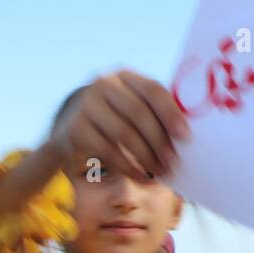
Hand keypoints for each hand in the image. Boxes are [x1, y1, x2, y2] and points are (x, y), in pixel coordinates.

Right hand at [48, 70, 188, 180]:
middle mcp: (103, 84)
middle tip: (173, 162)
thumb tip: (184, 136)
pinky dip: (126, 166)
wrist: (68, 130)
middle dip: (159, 140)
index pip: (152, 89)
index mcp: (124, 76)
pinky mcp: (76, 129)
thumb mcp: (129, 107)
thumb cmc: (111, 120)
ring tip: (159, 172)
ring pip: (124, 133)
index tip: (185, 136)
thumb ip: (152, 112)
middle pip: (138, 112)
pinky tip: (139, 176)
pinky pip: (107, 150)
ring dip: (145, 156)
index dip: (170, 113)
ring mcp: (86, 106)